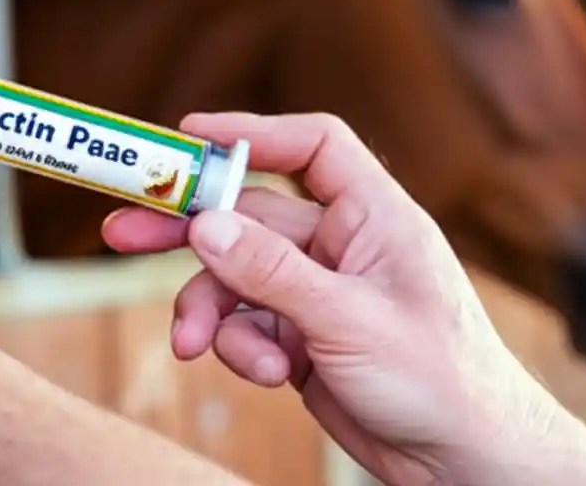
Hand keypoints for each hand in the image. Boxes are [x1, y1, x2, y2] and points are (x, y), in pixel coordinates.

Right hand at [102, 113, 585, 484]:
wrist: (463, 459)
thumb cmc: (441, 378)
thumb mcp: (349, 320)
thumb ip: (273, 272)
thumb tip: (206, 225)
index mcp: (374, 217)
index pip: (314, 147)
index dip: (252, 132)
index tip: (190, 136)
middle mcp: (342, 246)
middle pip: (250, 215)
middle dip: (189, 228)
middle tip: (122, 232)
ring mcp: (317, 294)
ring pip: (237, 280)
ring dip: (209, 310)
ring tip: (190, 345)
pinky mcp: (301, 338)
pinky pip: (247, 326)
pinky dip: (240, 348)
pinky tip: (266, 374)